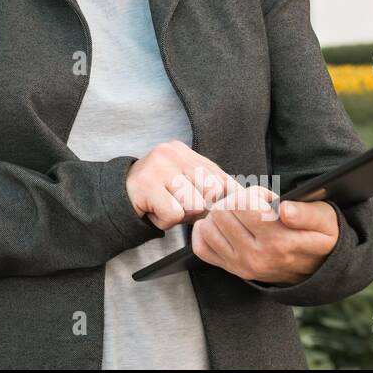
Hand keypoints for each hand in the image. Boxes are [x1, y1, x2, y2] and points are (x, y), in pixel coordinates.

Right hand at [126, 140, 244, 231]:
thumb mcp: (187, 184)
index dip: (228, 199)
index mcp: (185, 151)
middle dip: (201, 207)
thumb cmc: (158, 194)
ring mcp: (158, 167)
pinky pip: (174, 214)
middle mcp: (172, 153)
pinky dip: (166, 221)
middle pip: (211, 191)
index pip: (221, 176)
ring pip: (194, 204)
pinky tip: (155, 212)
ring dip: (182, 215)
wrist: (115, 198)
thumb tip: (256, 199)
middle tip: (182, 207)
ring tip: (167, 207)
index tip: (231, 212)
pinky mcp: (146, 185)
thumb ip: (214, 186)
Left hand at [190, 185, 338, 284]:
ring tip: (241, 214)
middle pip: (222, 213)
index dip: (252, 194)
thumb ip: (306, 213)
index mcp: (279, 242)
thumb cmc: (319, 236)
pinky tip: (223, 225)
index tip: (265, 197)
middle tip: (252, 204)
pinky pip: (201, 247)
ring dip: (220, 214)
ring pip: (208, 227)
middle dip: (235, 200)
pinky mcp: (231, 269)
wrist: (317, 269)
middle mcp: (256, 257)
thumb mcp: (324, 220)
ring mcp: (241, 266)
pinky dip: (206, 232)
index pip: (243, 205)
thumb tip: (285, 210)